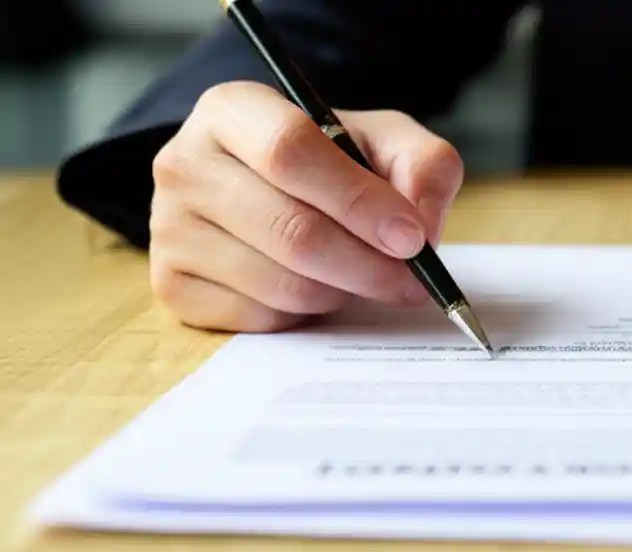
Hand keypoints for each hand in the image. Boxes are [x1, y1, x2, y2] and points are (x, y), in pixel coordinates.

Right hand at [149, 81, 464, 331]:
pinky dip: (307, 316)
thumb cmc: (332, 163)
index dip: (358, 202)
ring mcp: (169, 229)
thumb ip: (422, 167)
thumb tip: (419, 227)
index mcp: (232, 111)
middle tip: (411, 281)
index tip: (410, 238)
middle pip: (290, 230)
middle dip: (367, 266)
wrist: (269, 191)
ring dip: (342, 292)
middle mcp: (185, 164)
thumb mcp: (385, 142)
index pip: (289, 151)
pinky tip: (319, 289)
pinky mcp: (173, 285)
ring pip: (280, 284)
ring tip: (364, 278)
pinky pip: (260, 319)